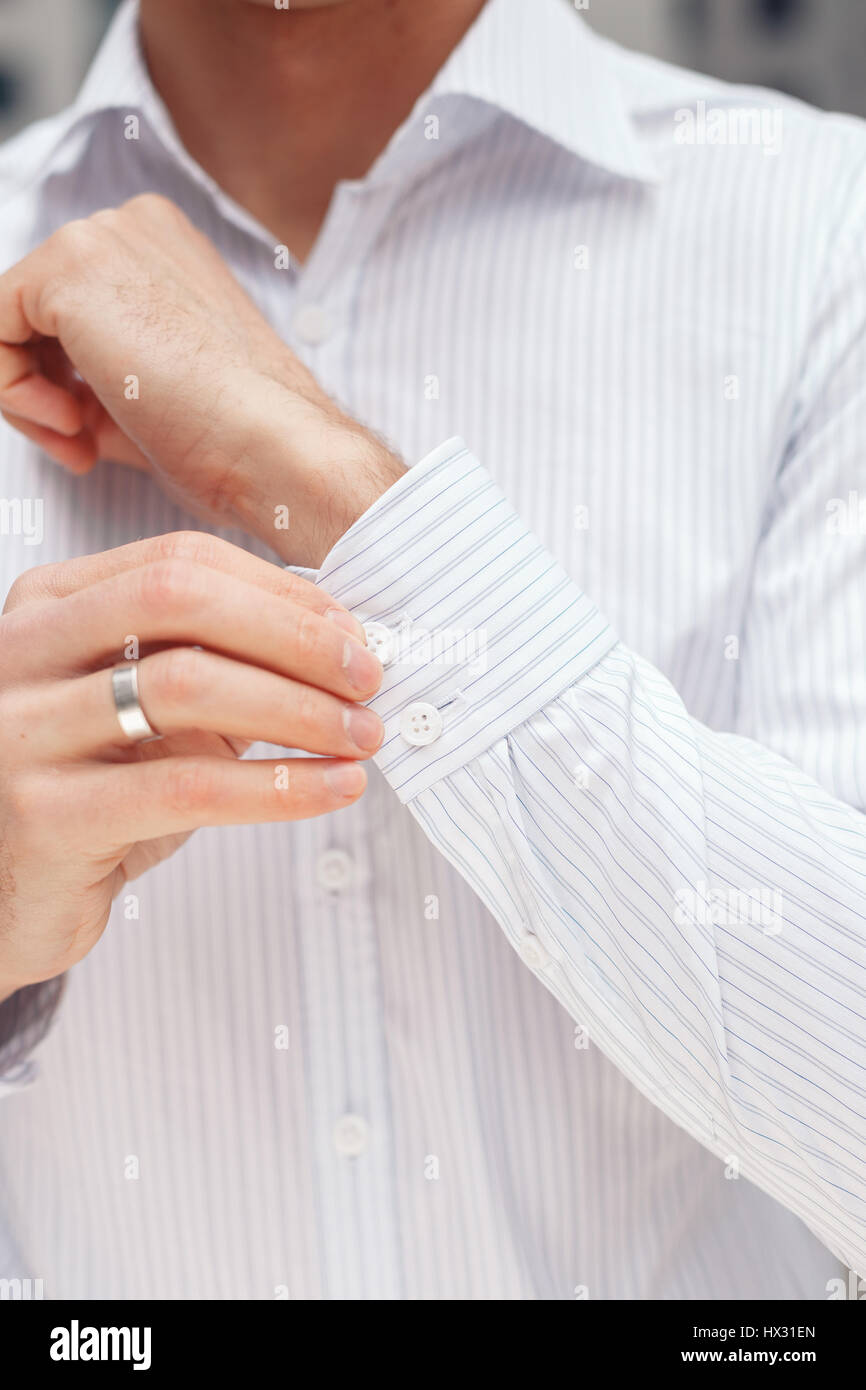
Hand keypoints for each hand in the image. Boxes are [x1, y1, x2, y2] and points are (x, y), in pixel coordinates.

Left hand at [0, 195, 404, 566]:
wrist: (273, 447)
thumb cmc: (233, 438)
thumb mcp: (149, 395)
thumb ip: (90, 375)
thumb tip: (39, 393)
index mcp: (163, 249)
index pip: (72, 308)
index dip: (66, 380)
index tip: (92, 436)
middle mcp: (132, 227)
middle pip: (33, 309)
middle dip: (42, 387)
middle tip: (81, 446)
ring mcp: (101, 237)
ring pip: (7, 318)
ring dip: (25, 395)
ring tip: (80, 439)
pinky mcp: (69, 266)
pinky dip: (11, 388)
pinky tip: (71, 422)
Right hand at [0, 531, 383, 1002]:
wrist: (0, 901)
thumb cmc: (88, 796)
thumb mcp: (141, 714)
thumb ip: (212, 666)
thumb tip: (339, 648)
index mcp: (50, 606)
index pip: (181, 561)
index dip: (282, 593)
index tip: (352, 635)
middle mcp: (23, 651)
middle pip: (181, 599)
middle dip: (294, 634)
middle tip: (367, 679)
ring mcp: (23, 730)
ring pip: (186, 685)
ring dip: (298, 709)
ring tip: (361, 737)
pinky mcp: (47, 815)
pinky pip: (187, 787)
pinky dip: (279, 785)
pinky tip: (332, 789)